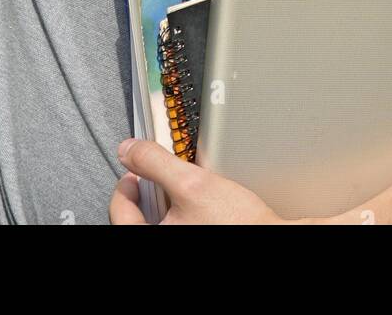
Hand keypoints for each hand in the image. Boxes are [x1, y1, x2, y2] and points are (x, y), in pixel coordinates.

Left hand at [109, 138, 297, 224]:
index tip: (135, 168)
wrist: (272, 237)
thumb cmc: (238, 225)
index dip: (127, 181)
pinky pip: (179, 226)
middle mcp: (162, 242)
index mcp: (150, 237)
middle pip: (139, 215)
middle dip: (150, 191)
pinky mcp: (197, 238)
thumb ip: (155, 162)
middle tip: (165, 179)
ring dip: (168, 202)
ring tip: (188, 193)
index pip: (119, 209)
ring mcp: (179, 242)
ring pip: (160, 221)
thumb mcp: (191, 183)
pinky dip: (184, 214)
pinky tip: (201, 207)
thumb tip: (129, 149)